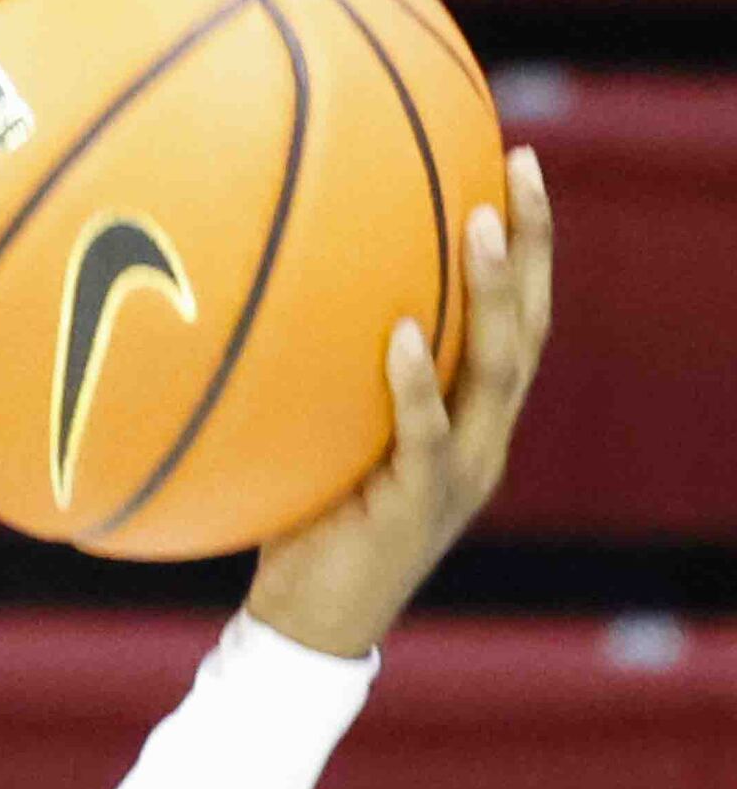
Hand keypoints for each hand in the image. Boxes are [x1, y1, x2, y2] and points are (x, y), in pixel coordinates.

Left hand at [247, 146, 554, 657]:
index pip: (514, 315)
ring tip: (483, 222)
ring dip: (494, 294)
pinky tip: (407, 334)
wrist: (305, 625)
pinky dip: (418, 383)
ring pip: (500, 369)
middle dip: (532, 243)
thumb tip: (257, 286)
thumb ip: (318, 372)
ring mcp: (461, 470)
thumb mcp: (316, 430)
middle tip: (521, 166)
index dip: (525, 243)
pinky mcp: (421, 506)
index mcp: (467, 415)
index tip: (513, 162)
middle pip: (530, 324)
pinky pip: (427, 435)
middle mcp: (482, 435)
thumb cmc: (299, 518)